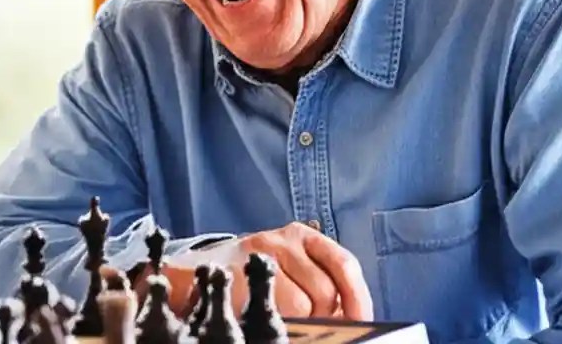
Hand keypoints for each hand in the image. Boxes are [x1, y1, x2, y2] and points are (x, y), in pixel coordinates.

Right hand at [231, 222, 373, 319]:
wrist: (199, 272)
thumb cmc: (256, 278)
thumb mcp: (292, 270)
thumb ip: (321, 287)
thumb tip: (350, 319)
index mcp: (305, 237)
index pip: (344, 264)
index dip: (358, 297)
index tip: (362, 322)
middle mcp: (284, 239)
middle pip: (325, 289)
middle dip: (323, 317)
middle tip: (309, 324)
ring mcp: (260, 254)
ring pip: (302, 304)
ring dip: (299, 322)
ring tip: (283, 319)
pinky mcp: (239, 274)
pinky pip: (273, 309)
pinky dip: (277, 321)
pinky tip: (267, 317)